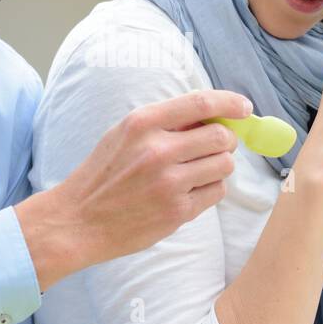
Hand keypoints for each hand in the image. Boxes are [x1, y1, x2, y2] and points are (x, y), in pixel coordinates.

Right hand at [22, 89, 251, 284]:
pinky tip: (187, 191)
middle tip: (213, 147)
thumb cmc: (103, 175)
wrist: (78, 220)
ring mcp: (169, 183)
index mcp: (143, 123)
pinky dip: (210, 190)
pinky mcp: (177, 211)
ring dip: (218, 166)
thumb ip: (165, 123)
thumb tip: (214, 115)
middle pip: (222, 136)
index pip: (202, 103)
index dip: (231, 103)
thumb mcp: (124, 135)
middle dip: (225, 141)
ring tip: (195, 172)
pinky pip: (216, 192)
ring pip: (224, 165)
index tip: (244, 108)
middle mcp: (158, 150)